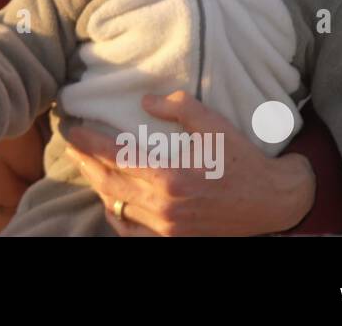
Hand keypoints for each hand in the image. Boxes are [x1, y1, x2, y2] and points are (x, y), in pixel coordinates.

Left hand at [63, 90, 315, 235]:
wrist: (271, 202)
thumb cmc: (242, 161)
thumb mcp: (214, 125)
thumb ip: (178, 108)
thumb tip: (144, 101)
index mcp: (170, 177)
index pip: (114, 158)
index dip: (87, 143)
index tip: (70, 128)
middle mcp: (163, 207)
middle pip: (107, 183)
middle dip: (83, 160)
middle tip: (70, 142)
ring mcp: (166, 228)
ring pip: (115, 206)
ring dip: (96, 184)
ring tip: (86, 164)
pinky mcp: (172, 240)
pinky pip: (129, 230)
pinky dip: (115, 212)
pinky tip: (109, 196)